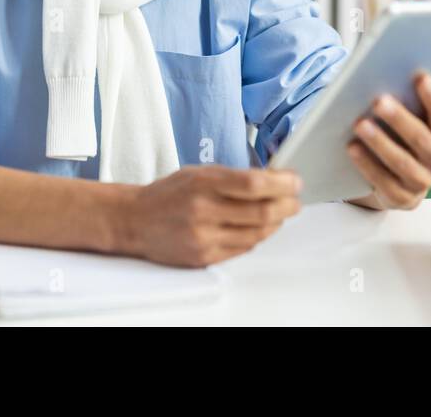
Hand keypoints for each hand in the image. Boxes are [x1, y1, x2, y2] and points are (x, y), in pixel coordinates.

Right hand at [121, 165, 302, 267]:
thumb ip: (233, 177)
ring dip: (275, 223)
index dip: (282, 183)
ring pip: (256, 234)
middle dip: (287, 205)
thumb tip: (273, 179)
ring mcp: (203, 237)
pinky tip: (259, 228)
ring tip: (280, 213)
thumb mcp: (199, 173)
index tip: (295, 181)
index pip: (253, 184)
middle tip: (295, 200)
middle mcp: (203, 210)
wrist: (135, 220)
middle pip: (261, 212)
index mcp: (203, 182)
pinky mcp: (203, 257)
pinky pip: (242, 249)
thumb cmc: (169, 193)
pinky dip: (256, 237)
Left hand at [344, 71, 430, 210]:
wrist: (388, 176)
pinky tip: (351, 148)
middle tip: (379, 100)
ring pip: (404, 163)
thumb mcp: (403, 117)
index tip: (419, 75)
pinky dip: (367, 164)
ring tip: (360, 124)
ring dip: (381, 142)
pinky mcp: (402, 199)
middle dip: (401, 120)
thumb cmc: (394, 134)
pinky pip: (385, 182)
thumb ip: (402, 99)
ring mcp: (422, 183)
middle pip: (424, 141)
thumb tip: (381, 71)